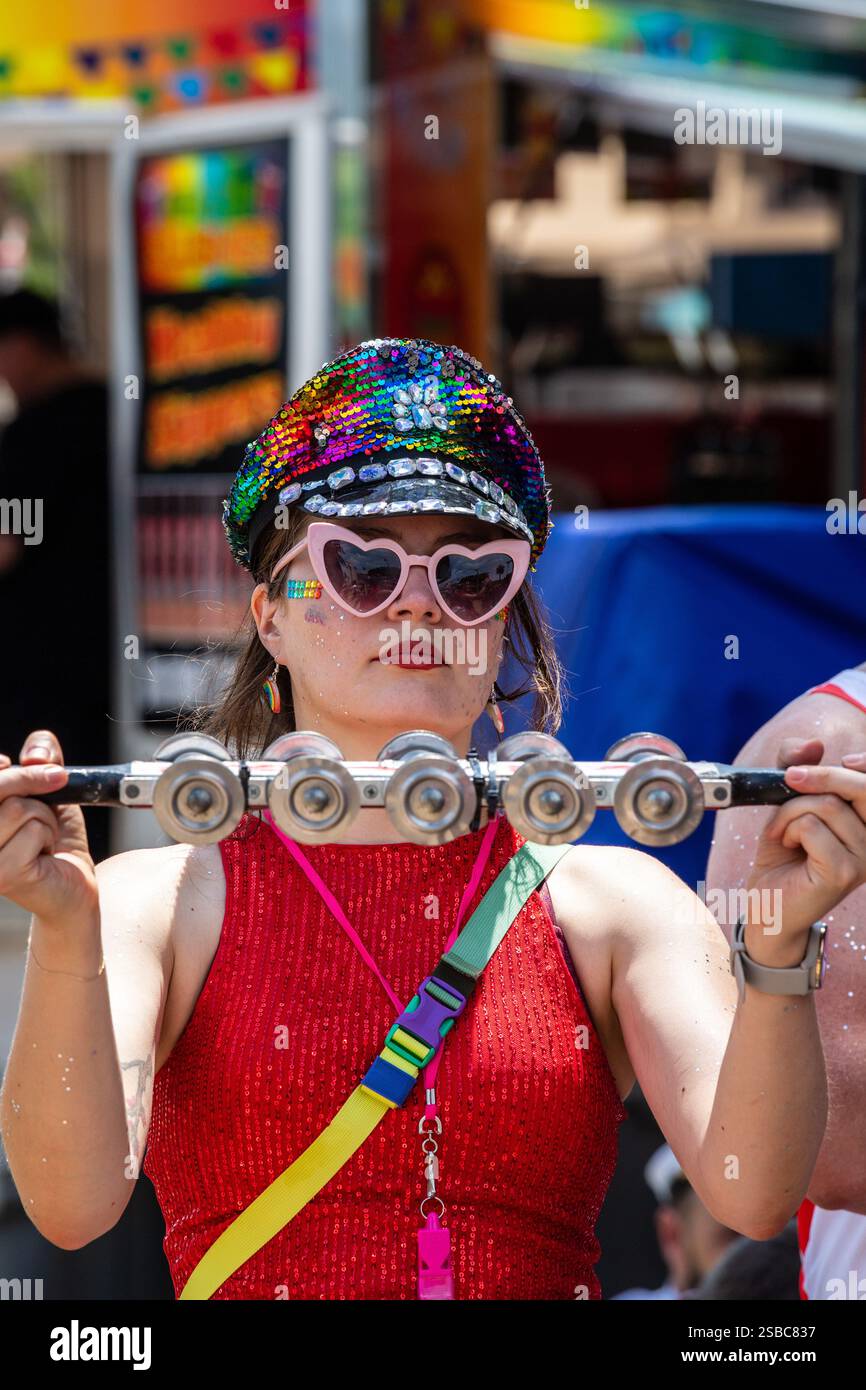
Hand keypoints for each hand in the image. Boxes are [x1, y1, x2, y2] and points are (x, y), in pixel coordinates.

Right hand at [0, 730, 97, 925]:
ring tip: (43, 835)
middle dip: (31, 779)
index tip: (16, 765)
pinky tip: (45, 853)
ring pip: (18, 807)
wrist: (73, 885)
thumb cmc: (54, 837)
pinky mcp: (3, 875)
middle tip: (57, 780)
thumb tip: (36, 753)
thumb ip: (39, 759)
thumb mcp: (48, 789)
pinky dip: (49, 834)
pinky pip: (33, 830)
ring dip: (44, 817)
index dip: (2, 767)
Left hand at [745, 759, 865, 944]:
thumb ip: (799, 768)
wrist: (767, 903)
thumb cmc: (783, 853)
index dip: (865, 765)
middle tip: (789, 778)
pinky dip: (787, 828)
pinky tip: (784, 844)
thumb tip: (813, 743)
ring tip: (781, 831)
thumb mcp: (788, 802)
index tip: (843, 760)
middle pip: (861, 788)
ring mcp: (864, 858)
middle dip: (822, 775)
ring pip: (827, 805)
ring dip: (790, 811)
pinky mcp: (843, 873)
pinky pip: (812, 827)